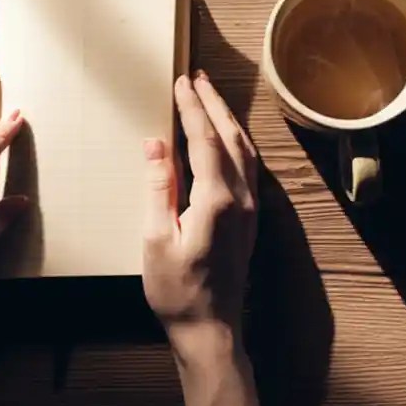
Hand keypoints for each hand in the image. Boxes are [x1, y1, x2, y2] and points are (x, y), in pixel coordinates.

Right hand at [142, 72, 257, 360]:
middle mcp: (241, 199)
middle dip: (213, 104)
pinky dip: (237, 143)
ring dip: (227, 120)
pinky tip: (227, 138)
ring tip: (211, 97)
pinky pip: (248, 168)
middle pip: (230, 138)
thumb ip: (158, 188)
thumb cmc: (176, 290)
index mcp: (216, 200)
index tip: (180, 82)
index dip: (192, 108)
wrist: (211, 328)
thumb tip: (156, 144)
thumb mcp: (155, 240)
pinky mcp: (251, 220)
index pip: (204, 140)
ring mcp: (250, 209)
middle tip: (197, 77)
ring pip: (245, 151)